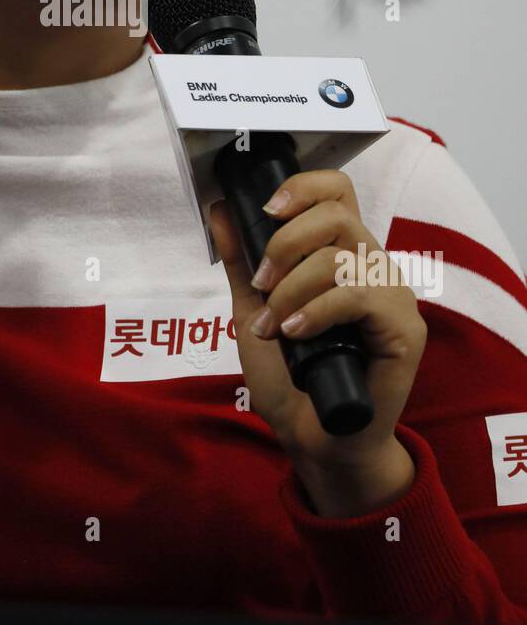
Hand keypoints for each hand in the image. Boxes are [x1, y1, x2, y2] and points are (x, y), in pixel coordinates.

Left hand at [209, 168, 427, 484]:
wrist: (311, 437)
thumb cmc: (290, 376)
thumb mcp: (254, 310)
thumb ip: (243, 261)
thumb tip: (220, 210)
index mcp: (341, 254)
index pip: (337, 191)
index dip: (304, 187)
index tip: (267, 209)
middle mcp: (371, 266)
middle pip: (336, 213)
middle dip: (284, 243)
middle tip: (261, 285)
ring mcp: (392, 295)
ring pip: (340, 256)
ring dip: (292, 289)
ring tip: (273, 326)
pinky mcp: (404, 329)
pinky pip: (358, 296)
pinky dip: (316, 311)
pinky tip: (295, 333)